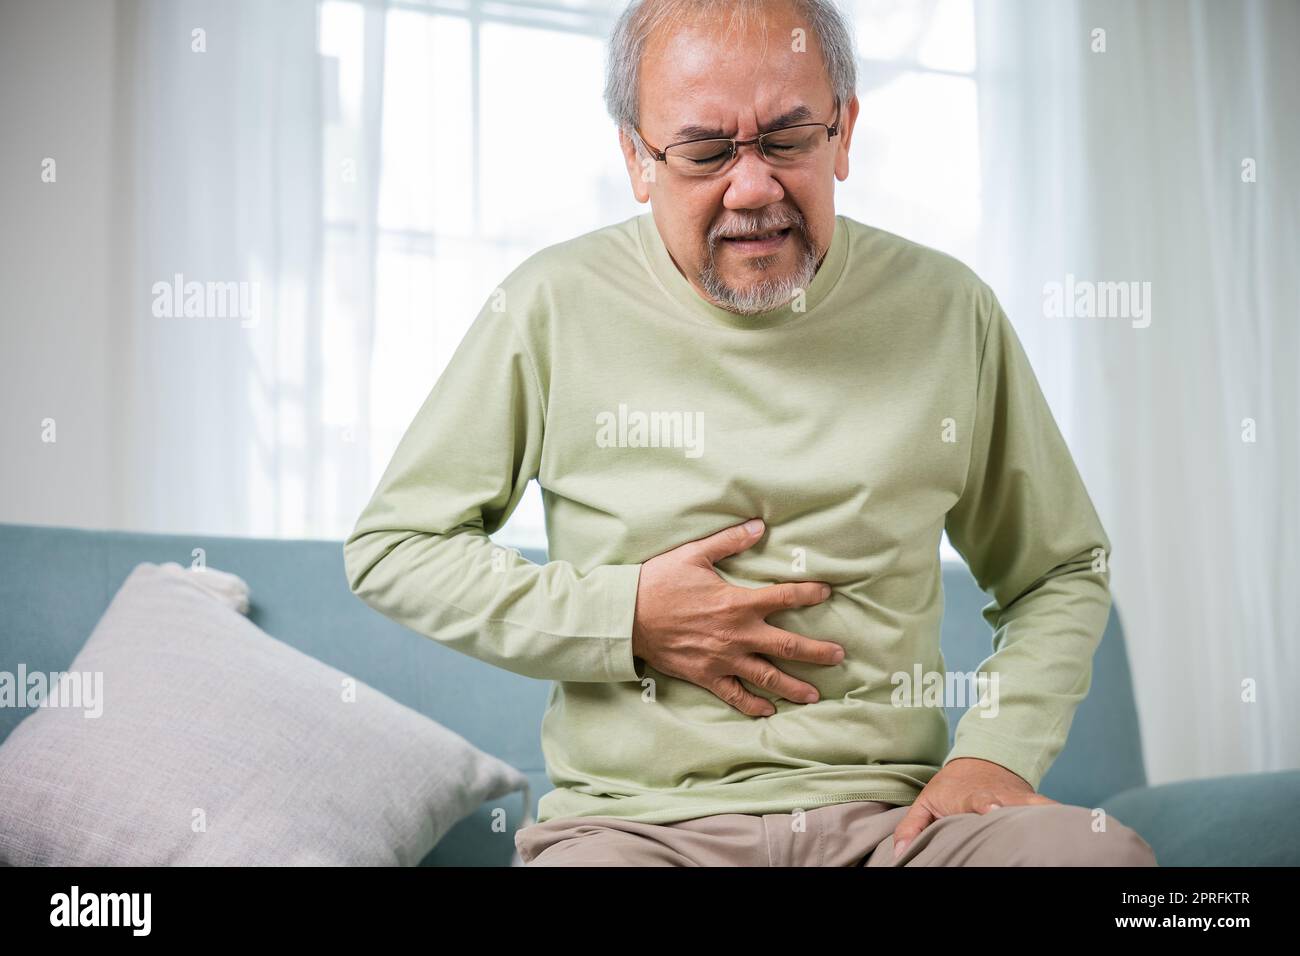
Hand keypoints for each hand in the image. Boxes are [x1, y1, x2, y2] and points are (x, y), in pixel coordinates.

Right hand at [630, 517, 843, 716]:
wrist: (627, 617)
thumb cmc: (659, 582)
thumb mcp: (693, 554)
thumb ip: (729, 541)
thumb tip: (758, 526)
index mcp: (737, 603)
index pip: (783, 598)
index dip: (808, 594)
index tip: (826, 592)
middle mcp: (737, 635)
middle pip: (787, 646)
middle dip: (817, 652)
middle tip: (840, 656)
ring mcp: (723, 659)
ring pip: (767, 676)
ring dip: (794, 686)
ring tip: (815, 694)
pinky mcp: (706, 676)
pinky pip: (735, 695)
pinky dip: (753, 705)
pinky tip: (769, 711)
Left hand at [891, 757, 1057, 859]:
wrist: (985, 759)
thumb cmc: (951, 787)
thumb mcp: (926, 801)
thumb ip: (912, 827)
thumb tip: (899, 853)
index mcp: (973, 796)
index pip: (980, 800)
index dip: (987, 805)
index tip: (992, 810)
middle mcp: (1001, 797)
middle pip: (1014, 806)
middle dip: (1024, 815)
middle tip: (1034, 827)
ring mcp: (1021, 801)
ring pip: (1039, 809)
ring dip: (1050, 818)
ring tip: (1069, 830)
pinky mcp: (1035, 806)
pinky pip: (1051, 814)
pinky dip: (1063, 819)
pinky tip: (1084, 829)